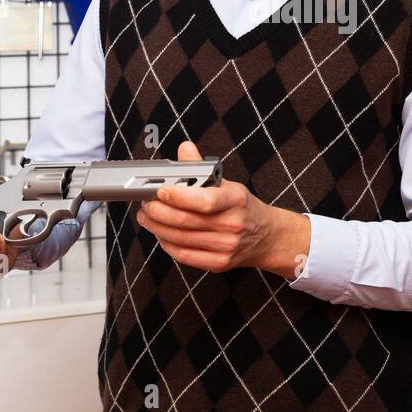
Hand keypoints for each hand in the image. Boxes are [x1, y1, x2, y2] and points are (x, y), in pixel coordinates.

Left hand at [136, 141, 310, 278]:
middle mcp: (232, 225)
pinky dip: (167, 244)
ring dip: (157, 227)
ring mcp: (226, 247)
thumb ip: (202, 168)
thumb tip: (185, 149)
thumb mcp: (229, 184)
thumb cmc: (242, 208)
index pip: (204, 200)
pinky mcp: (218, 263)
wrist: (265, 236)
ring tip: (147, 217)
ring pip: (180, 239)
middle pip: (185, 221)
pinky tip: (161, 234)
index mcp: (236, 200)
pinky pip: (183, 255)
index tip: (160, 191)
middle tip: (146, 204)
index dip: (177, 197)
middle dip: (157, 212)